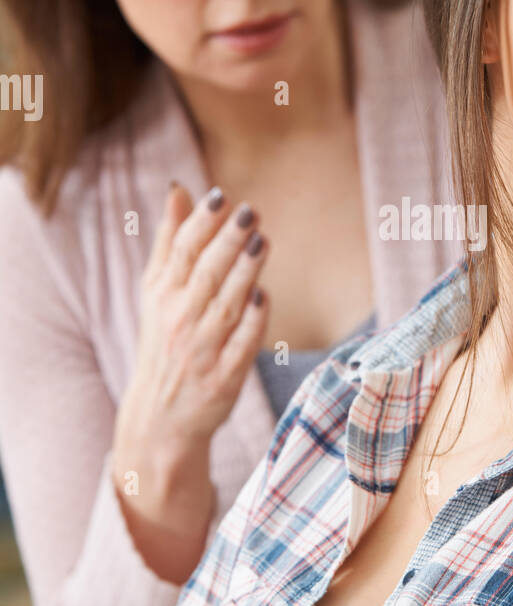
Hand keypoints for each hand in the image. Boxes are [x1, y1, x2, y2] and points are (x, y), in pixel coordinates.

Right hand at [116, 182, 270, 458]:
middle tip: (249, 212)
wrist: (160, 416)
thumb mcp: (157, 291)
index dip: (201, 224)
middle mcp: (180, 320)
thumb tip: (179, 188)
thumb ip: (170, 240)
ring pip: (225, 306)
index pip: (181, 252)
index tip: (221, 197)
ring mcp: (202, 350)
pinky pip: (241, 346)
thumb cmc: (164, 341)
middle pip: (205, 274)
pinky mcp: (223, 378)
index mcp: (162, 296)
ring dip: (244, 274)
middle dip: (226, 242)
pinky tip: (263, 297)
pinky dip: (251, 323)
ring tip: (261, 241)